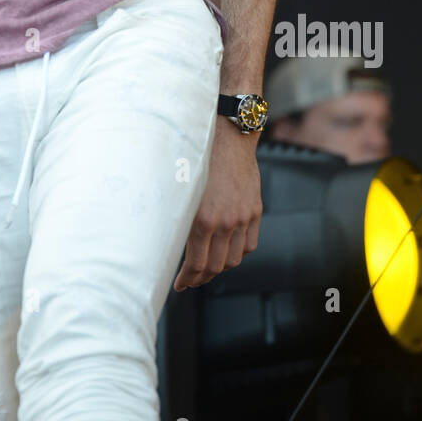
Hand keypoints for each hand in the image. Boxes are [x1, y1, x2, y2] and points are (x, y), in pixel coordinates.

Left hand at [173, 119, 261, 290]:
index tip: (179, 284)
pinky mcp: (255, 211)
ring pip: (234, 259)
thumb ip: (179, 216)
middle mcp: (225, 222)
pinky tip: (227, 252)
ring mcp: (243, 218)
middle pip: (216, 266)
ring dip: (220, 268)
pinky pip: (249, 244)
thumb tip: (166, 241)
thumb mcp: (181, 188)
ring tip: (208, 268)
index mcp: (203, 219)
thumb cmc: (197, 156)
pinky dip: (238, 253)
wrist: (228, 135)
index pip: (196, 264)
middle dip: (201, 278)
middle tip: (191, 280)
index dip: (187, 279)